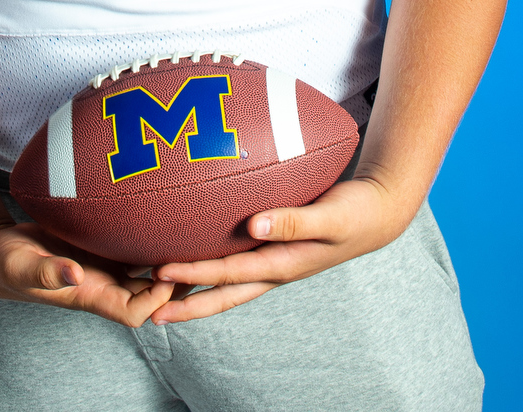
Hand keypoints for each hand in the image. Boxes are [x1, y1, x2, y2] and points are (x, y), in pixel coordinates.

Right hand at [0, 218, 175, 327]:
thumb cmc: (4, 262)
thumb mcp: (20, 266)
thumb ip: (46, 273)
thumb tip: (75, 275)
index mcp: (87, 295)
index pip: (134, 312)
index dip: (155, 300)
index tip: (165, 272)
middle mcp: (100, 283)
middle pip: (149, 295)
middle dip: (174, 280)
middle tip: (194, 251)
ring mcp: (101, 265)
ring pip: (143, 271)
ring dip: (165, 259)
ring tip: (189, 233)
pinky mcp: (97, 246)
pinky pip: (130, 248)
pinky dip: (147, 239)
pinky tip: (160, 217)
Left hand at [149, 177, 418, 323]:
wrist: (376, 213)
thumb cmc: (354, 212)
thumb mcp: (330, 217)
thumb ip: (295, 221)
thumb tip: (254, 225)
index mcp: (283, 265)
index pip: (228, 274)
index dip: (193, 275)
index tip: (160, 272)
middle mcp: (273, 269)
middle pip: (221, 294)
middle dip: (185, 303)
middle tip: (146, 309)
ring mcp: (273, 262)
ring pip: (226, 284)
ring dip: (194, 290)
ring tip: (157, 290)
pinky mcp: (274, 248)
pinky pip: (236, 264)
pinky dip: (212, 267)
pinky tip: (193, 254)